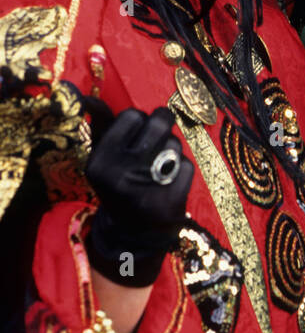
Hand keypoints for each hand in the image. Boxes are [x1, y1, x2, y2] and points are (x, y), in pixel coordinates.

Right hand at [85, 107, 193, 285]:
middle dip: (161, 125)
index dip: (137, 122)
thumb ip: (102, 125)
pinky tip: (169, 182)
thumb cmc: (117, 185)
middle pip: (159, 121)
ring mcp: (150, 189)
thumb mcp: (103, 159)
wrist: (129, 235)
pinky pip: (187, 165)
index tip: (134, 136)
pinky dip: (181, 171)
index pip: (131, 115)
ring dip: (171, 150)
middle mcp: (123, 175)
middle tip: (156, 138)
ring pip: (175, 143)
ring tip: (159, 166)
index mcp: (101, 163)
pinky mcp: (173, 201)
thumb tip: (90, 97)